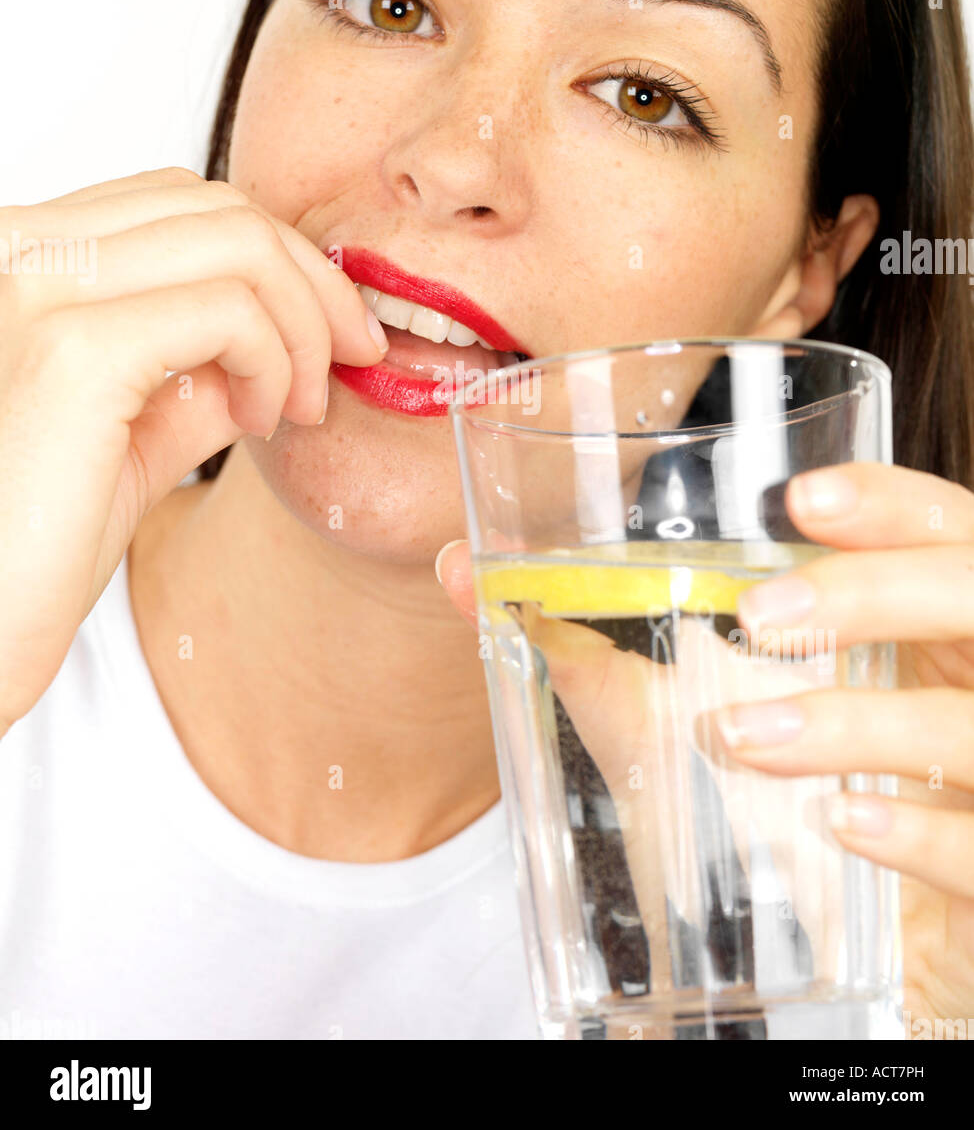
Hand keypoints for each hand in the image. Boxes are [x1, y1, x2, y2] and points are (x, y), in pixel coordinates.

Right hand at [0, 166, 386, 735]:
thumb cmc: (32, 545)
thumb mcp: (135, 431)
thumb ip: (197, 370)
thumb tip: (280, 340)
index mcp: (24, 257)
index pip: (180, 202)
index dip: (278, 254)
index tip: (332, 326)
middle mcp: (18, 248)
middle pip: (217, 207)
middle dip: (311, 277)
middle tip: (352, 354)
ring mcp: (38, 289)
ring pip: (237, 242)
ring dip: (303, 321)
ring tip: (298, 403)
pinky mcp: (72, 350)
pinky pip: (229, 310)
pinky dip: (274, 358)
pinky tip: (260, 419)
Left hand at [436, 461, 973, 1028]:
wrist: (824, 957)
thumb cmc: (758, 807)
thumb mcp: (675, 716)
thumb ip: (586, 647)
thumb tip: (461, 572)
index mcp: (920, 624)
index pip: (943, 530)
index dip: (889, 503)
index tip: (800, 500)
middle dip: (876, 590)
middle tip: (762, 616)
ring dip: (855, 723)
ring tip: (741, 737)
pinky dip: (915, 835)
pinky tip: (841, 829)